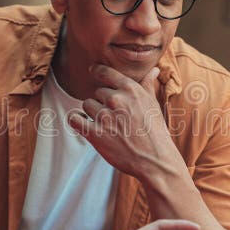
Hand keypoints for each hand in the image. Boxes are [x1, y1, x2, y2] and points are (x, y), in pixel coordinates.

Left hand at [68, 65, 182, 177]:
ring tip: (107, 125)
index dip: (97, 71)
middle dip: (103, 103)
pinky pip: (74, 119)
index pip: (105, 72)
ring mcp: (104, 117)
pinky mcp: (94, 133)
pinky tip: (85, 125)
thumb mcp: (153, 104)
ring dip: (93, 114)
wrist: (155, 159)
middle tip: (116, 117)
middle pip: (97, 92)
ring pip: (87, 105)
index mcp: (130, 89)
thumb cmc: (155, 132)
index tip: (92, 72)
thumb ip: (147, 85)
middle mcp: (116, 100)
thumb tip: (154, 70)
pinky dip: (77, 121)